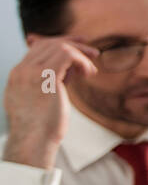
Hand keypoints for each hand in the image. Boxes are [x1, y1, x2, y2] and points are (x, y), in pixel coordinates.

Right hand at [2, 36, 98, 168]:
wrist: (33, 141)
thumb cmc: (41, 127)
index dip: (61, 44)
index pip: (38, 48)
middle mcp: (21, 71)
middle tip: (94, 52)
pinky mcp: (45, 77)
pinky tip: (89, 74)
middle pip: (48, 43)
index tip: (80, 46)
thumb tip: (72, 71)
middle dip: (74, 44)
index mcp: (17, 75)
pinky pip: (67, 55)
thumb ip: (51, 82)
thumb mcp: (43, 100)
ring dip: (80, 54)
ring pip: (59, 47)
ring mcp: (30, 72)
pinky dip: (82, 60)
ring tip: (90, 71)